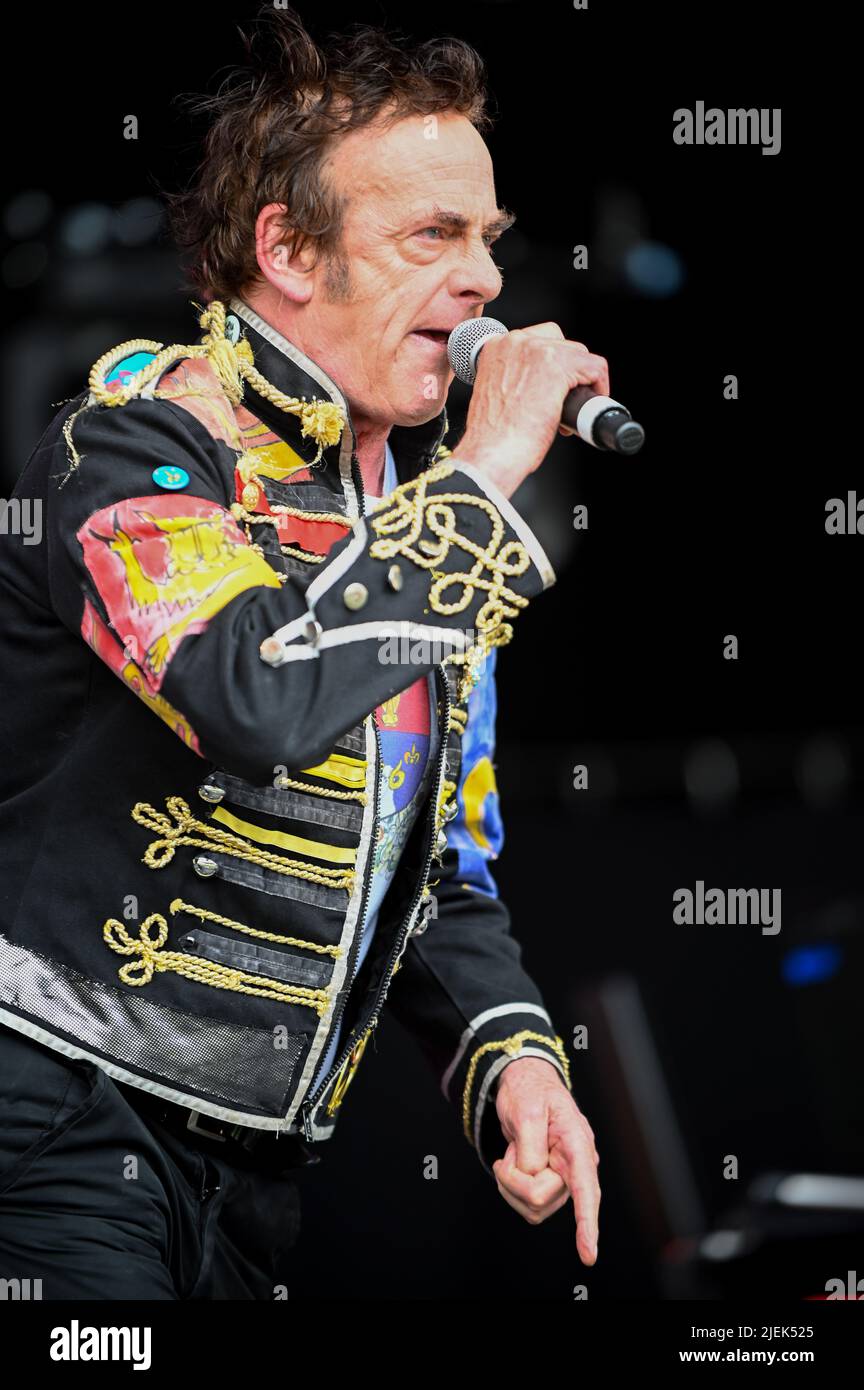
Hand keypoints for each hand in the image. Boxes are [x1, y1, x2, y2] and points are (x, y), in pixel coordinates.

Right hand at [448, 323, 609, 498]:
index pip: (537, 342)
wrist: (490, 453)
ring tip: (573, 410)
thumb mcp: (496, 396)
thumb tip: (538, 386)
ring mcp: (536, 350)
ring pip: (580, 354)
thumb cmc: (490, 437)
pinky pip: (595, 367)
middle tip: (563, 403)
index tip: (552, 390)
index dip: (552, 368)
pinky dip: (598, 388)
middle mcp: (513, 342)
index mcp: (495, 348)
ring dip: (582, 381)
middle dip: (569, 374)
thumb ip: (512, 381)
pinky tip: (588, 407)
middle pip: (561, 344)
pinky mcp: (558, 366)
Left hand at [491, 1056, 599, 1265]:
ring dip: (511, 1184)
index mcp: (577, 1145)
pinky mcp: (551, 1188)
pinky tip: (515, 1163)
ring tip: (514, 1154)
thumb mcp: (526, 1110)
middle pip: (541, 1197)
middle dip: (515, 1180)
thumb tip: (535, 1177)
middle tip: (508, 1154)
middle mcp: (577, 1167)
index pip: (586, 1189)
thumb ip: (531, 1146)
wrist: (526, 1088)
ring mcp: (564, 1180)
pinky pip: (528, 1206)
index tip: (588, 1255)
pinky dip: (511, 1187)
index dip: (587, 1223)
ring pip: (533, 1207)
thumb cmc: (530, 1093)